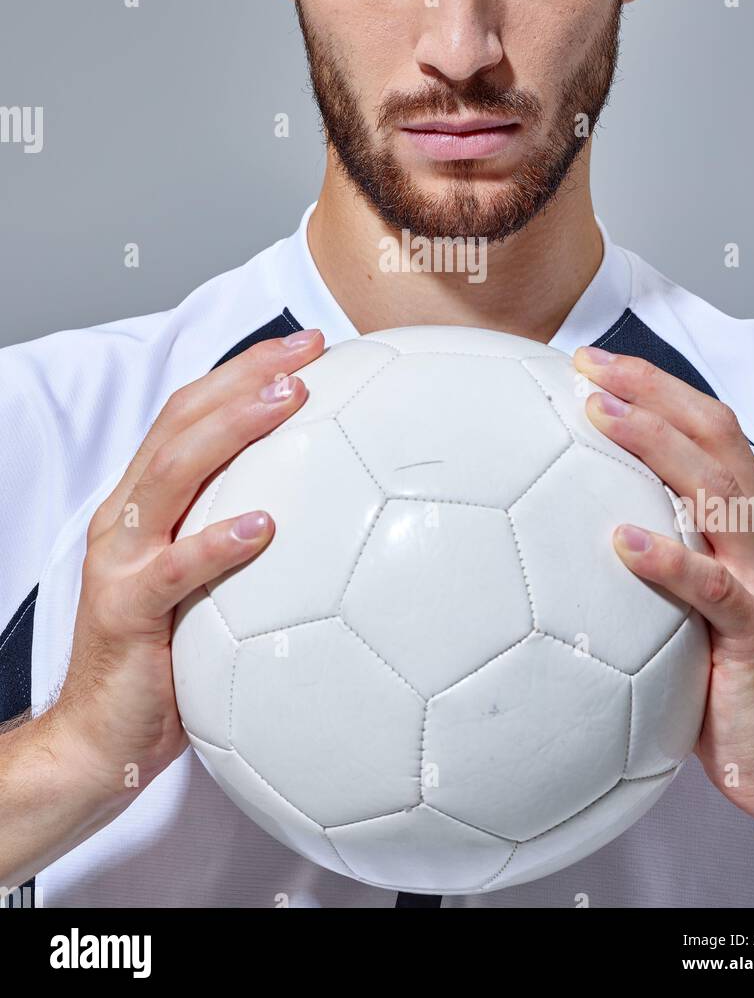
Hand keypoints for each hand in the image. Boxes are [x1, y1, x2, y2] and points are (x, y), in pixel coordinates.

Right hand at [49, 329, 323, 799]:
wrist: (101, 737)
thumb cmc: (166, 655)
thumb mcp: (204, 580)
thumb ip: (237, 531)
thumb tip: (324, 503)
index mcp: (145, 501)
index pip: (190, 412)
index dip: (244, 370)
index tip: (306, 344)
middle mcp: (126, 517)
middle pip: (182, 422)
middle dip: (246, 376)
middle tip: (310, 351)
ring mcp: (120, 559)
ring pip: (172, 474)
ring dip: (234, 430)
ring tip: (290, 402)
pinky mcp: (125, 610)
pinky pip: (174, 569)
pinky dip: (218, 541)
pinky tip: (264, 525)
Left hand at [572, 346, 753, 835]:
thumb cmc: (726, 673)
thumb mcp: (691, 594)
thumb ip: (660, 544)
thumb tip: (571, 510)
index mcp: (751, 520)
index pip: (711, 429)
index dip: (658, 387)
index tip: (594, 362)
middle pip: (715, 440)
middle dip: (653, 394)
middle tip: (591, 368)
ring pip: (716, 495)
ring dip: (656, 448)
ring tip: (601, 419)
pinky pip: (711, 589)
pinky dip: (668, 558)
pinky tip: (623, 540)